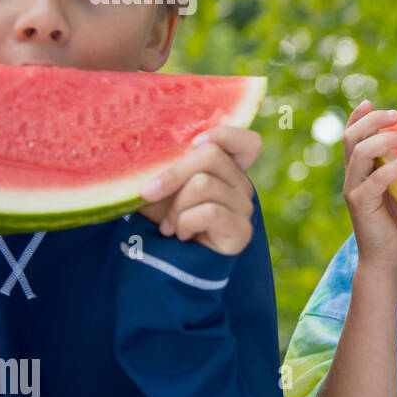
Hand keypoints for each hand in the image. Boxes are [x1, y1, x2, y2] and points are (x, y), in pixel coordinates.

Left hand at [139, 125, 261, 255]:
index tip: (192, 145)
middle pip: (211, 155)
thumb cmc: (165, 217)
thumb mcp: (162, 186)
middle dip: (172, 175)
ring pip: (203, 184)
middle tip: (148, 194)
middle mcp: (242, 185)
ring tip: (169, 225)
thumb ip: (167, 163)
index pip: (248, 142)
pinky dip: (186, 223)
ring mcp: (244, 208)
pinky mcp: (242, 230)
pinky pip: (209, 212)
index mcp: (228, 170)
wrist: (168, 261)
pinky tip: (182, 234)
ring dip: (175, 207)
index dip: (223, 135)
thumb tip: (148, 145)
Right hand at [341, 101, 396, 270]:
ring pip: (360, 153)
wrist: (390, 256)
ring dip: (385, 139)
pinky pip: (375, 179)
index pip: (353, 135)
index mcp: (361, 168)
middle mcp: (353, 175)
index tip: (372, 102)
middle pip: (352, 137)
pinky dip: (395, 167)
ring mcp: (354, 188)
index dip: (359, 116)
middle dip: (373, 120)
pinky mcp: (360, 204)